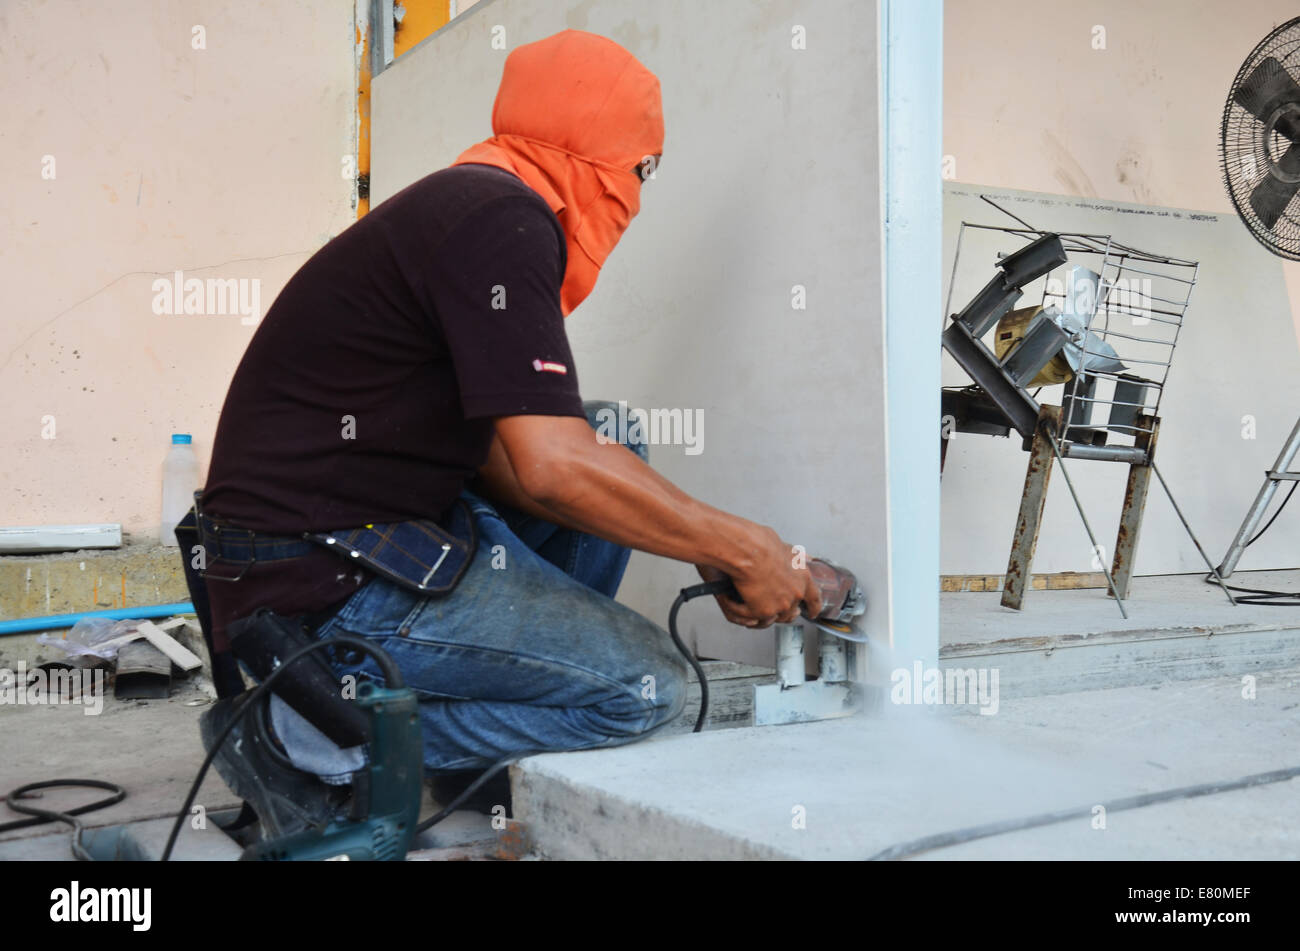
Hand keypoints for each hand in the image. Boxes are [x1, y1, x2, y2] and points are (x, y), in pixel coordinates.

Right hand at [697, 528, 821, 629]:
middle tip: (766, 606)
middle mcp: (794, 594)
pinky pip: (748, 616)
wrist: (748, 550)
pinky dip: (736, 608)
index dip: (813, 607)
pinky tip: (729, 600)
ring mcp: (779, 606)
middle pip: (789, 612)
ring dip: (755, 612)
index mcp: (803, 577)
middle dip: (779, 611)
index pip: (815, 599)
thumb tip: (803, 557)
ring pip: (769, 618)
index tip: (811, 612)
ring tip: (741, 603)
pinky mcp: (761, 612)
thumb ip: (796, 557)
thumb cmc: (761, 544)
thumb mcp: (786, 547)